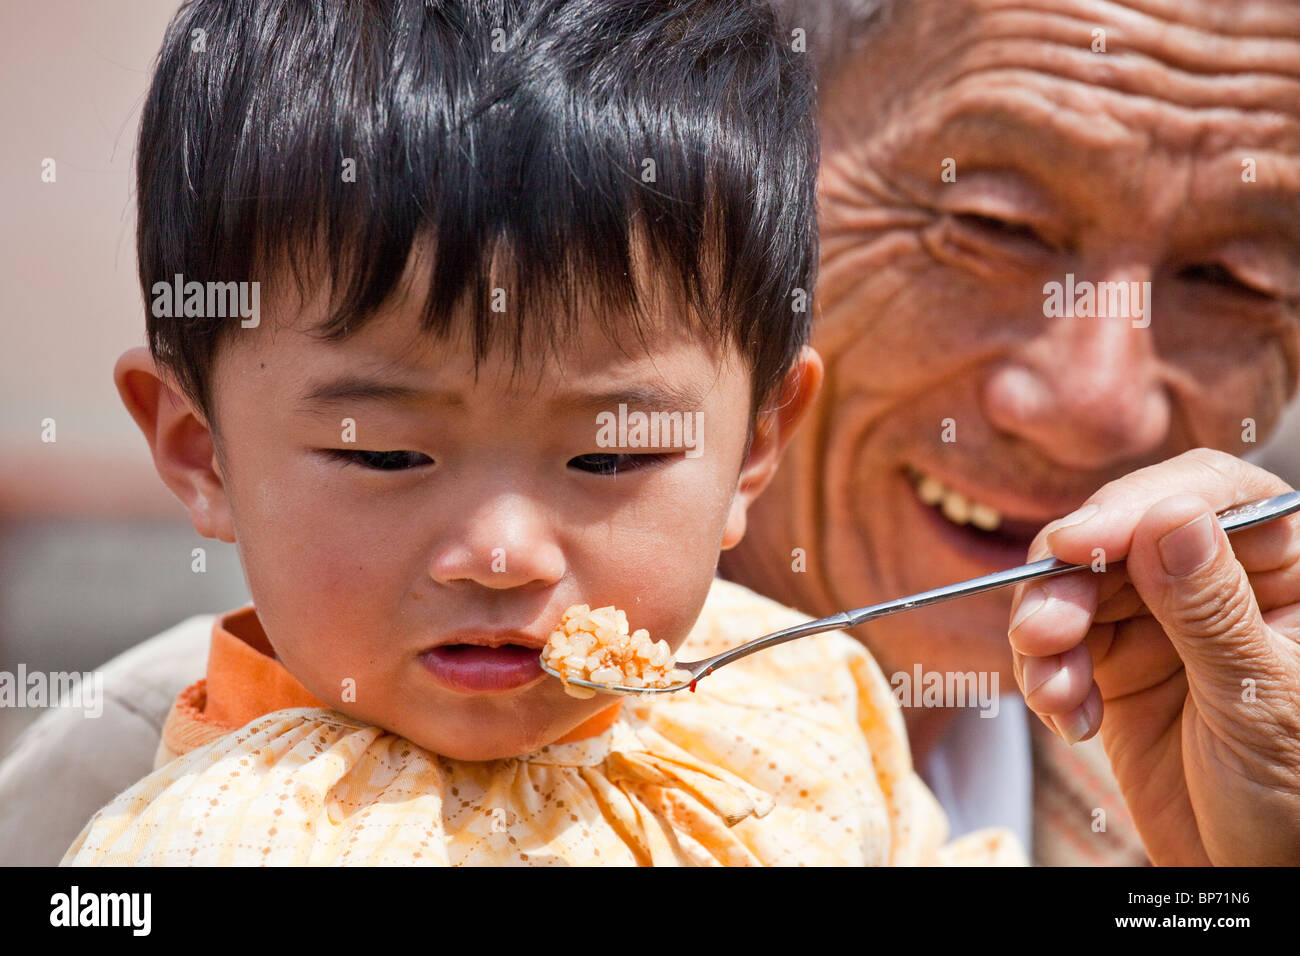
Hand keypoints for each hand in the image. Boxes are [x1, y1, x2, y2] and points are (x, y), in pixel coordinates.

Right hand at [1007, 448, 1299, 864]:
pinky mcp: (1115, 669)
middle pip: (1122, 539)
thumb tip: (1170, 517)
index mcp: (1287, 572)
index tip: (1079, 542)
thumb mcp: (1263, 704)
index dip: (1138, 505)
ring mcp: (1161, 626)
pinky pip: (1059, 650)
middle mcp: (1217, 585)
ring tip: (1053, 692)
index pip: (1211, 498)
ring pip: (1077, 591)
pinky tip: (1066, 720)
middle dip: (1071, 584)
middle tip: (1044, 632)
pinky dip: (1048, 680)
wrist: (1256, 882)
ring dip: (1048, 638)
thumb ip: (1212, 609)